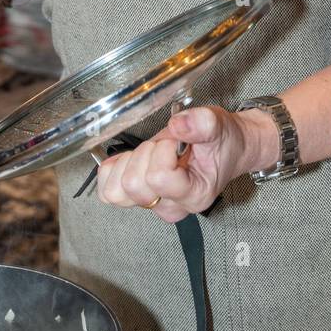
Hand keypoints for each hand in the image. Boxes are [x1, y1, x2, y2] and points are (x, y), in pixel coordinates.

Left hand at [96, 105, 274, 222]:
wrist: (223, 150)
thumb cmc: (220, 142)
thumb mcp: (217, 125)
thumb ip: (201, 123)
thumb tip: (178, 125)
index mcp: (194, 195)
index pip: (159, 178)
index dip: (162, 151)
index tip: (177, 142)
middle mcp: (171, 206)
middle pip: (134, 185)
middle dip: (146, 154)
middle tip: (165, 146)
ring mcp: (151, 205)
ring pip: (115, 192)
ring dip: (129, 163)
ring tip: (151, 154)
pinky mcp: (134, 198)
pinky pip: (106, 189)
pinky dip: (115, 169)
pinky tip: (135, 159)